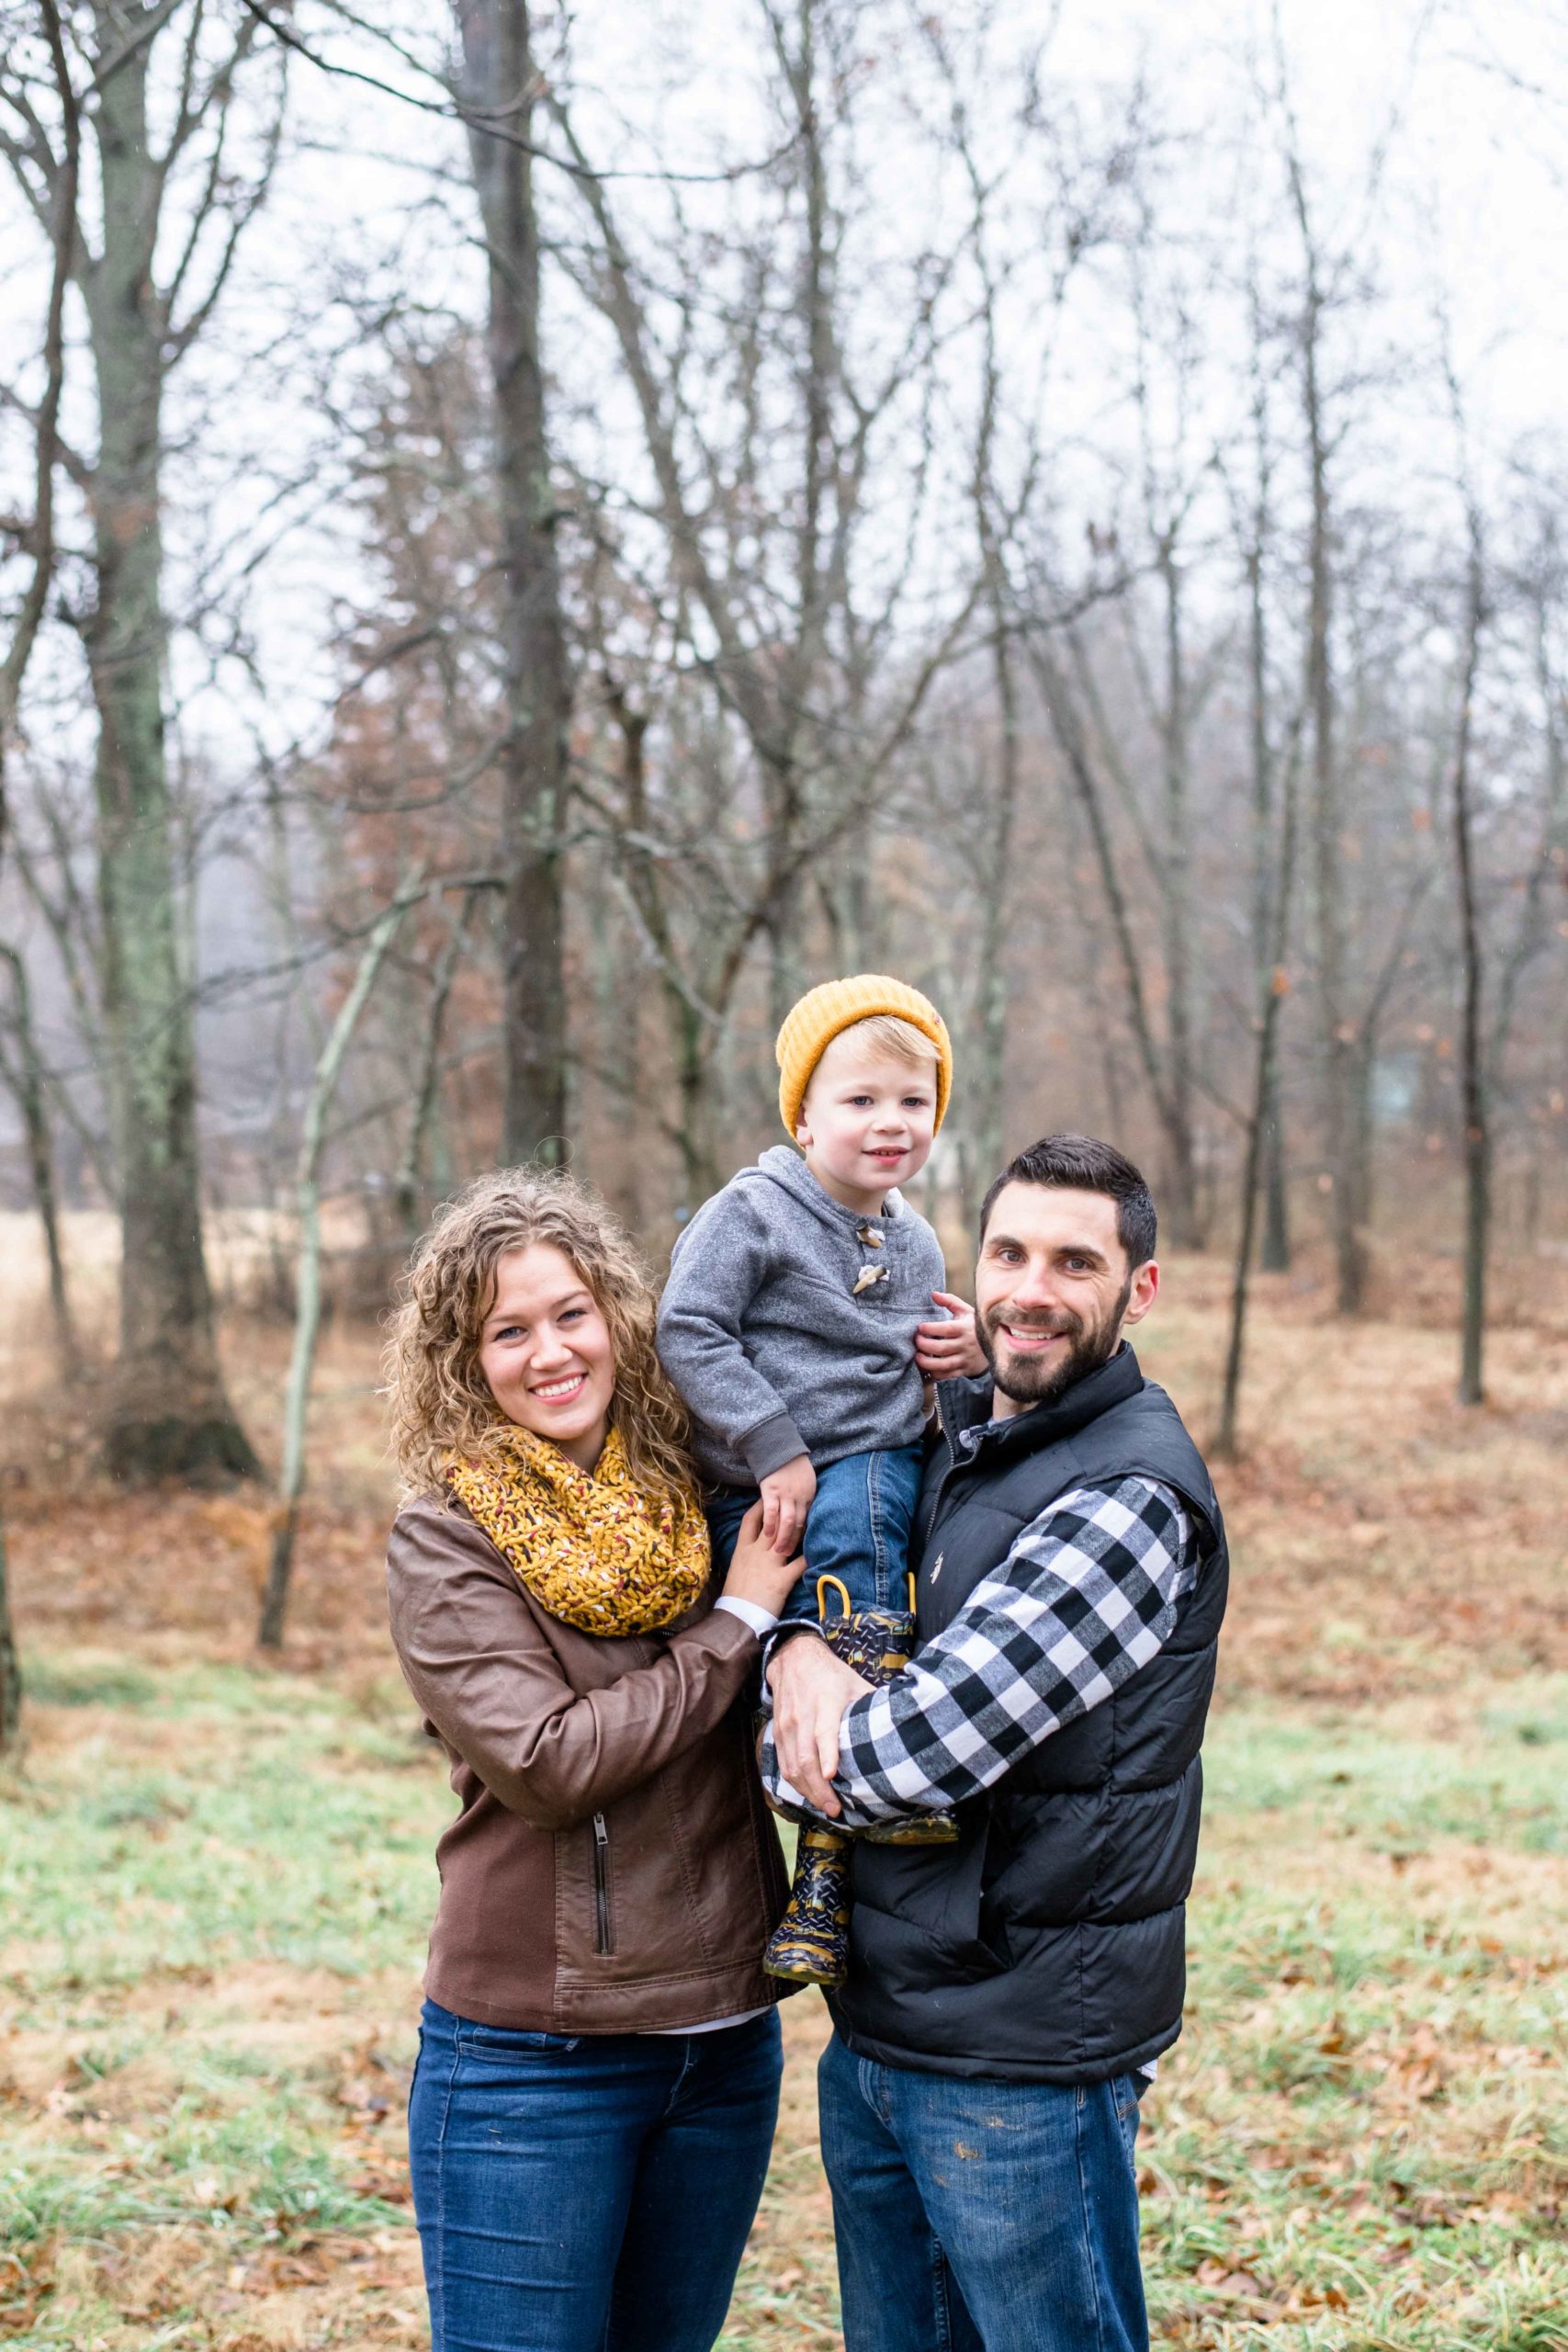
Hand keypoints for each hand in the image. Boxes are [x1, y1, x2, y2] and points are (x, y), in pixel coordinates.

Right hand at [721, 1502, 803, 1615]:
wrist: (736, 1616)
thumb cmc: (734, 1596)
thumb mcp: (736, 1570)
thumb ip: (745, 1557)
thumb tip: (751, 1551)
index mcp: (743, 1549)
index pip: (751, 1520)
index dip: (760, 1507)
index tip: (768, 1498)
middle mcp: (757, 1551)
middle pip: (772, 1523)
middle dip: (783, 1511)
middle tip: (795, 1502)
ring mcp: (770, 1564)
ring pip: (787, 1538)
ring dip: (799, 1529)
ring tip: (810, 1520)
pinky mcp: (782, 1579)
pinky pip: (800, 1564)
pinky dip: (810, 1558)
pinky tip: (820, 1552)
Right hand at [758, 1453, 815, 1556]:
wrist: (780, 1447)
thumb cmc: (793, 1466)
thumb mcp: (807, 1482)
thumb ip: (805, 1498)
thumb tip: (805, 1515)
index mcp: (808, 1495)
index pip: (808, 1519)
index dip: (803, 1535)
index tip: (801, 1548)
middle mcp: (799, 1496)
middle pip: (799, 1523)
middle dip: (793, 1541)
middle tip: (788, 1554)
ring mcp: (785, 1493)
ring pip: (787, 1520)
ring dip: (783, 1537)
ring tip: (778, 1550)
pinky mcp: (771, 1490)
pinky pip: (772, 1510)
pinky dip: (771, 1523)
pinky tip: (768, 1534)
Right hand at [766, 1635, 869, 1815]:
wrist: (793, 1658)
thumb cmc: (830, 1674)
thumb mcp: (856, 1683)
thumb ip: (873, 1705)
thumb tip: (901, 1725)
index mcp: (826, 1702)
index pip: (824, 1731)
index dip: (827, 1754)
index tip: (831, 1775)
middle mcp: (803, 1716)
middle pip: (805, 1758)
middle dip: (819, 1788)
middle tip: (835, 1808)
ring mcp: (787, 1726)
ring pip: (792, 1767)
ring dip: (807, 1792)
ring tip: (826, 1807)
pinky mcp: (778, 1733)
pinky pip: (783, 1764)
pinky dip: (796, 1784)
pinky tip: (810, 1795)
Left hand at [915, 1290, 986, 1380]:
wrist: (995, 1346)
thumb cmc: (974, 1326)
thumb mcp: (966, 1311)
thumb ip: (950, 1301)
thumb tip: (933, 1294)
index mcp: (965, 1328)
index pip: (946, 1329)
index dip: (931, 1329)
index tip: (920, 1327)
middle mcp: (965, 1345)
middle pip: (942, 1348)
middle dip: (925, 1346)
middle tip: (916, 1341)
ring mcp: (965, 1359)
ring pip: (944, 1365)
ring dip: (927, 1363)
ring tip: (917, 1357)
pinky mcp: (964, 1370)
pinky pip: (948, 1375)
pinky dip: (936, 1374)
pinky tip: (928, 1368)